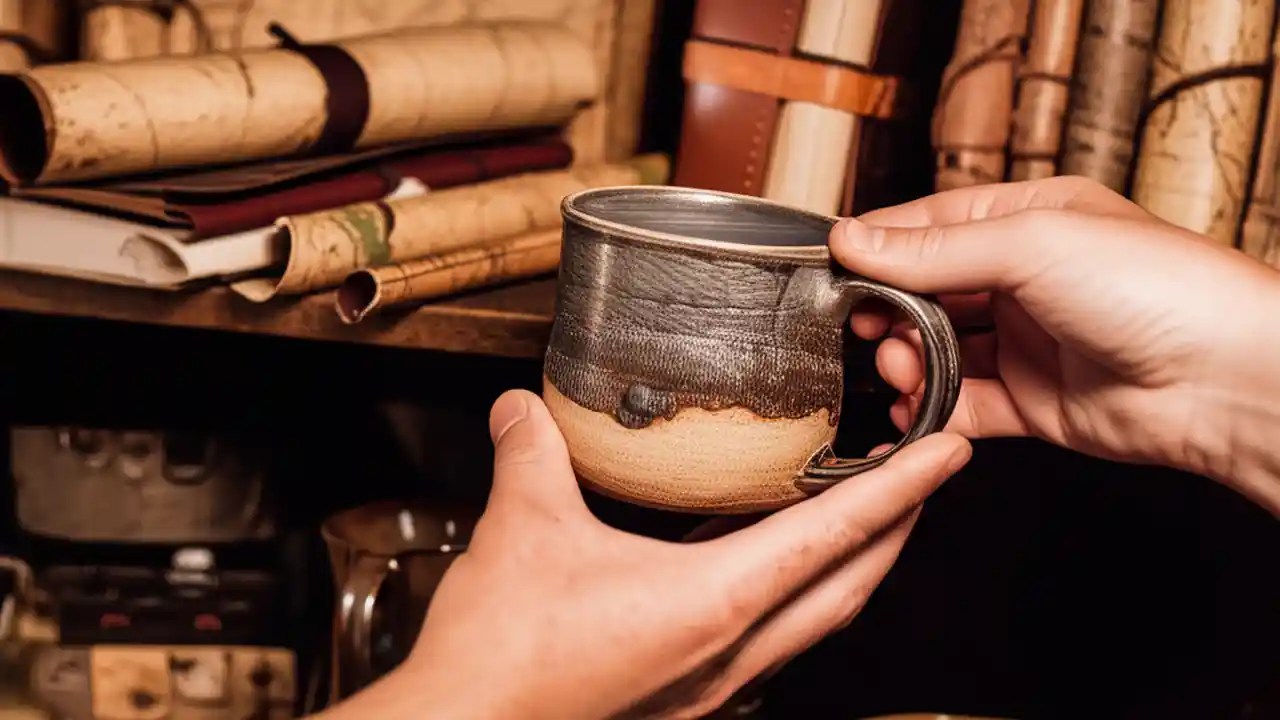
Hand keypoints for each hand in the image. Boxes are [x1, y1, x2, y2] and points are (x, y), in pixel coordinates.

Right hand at [314, 389, 969, 719]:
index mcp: (712, 603)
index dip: (902, 487)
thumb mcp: (522, 529)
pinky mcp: (687, 698)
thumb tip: (523, 407)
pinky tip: (766, 573)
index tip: (952, 450)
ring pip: (817, 620)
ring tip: (864, 517)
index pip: (832, 534)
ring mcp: (714, 685)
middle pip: (849, 585)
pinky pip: (770, 642)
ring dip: (852, 567)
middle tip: (925, 475)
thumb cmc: (501, 657)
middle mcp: (730, 651)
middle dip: (899, 527)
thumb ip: (533, 452)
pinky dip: (794, 598)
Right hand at [829, 175, 1279, 514]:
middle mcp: (1024, 280)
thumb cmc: (1156, 288)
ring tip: (900, 371)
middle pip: (926, 293)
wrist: (1226, 380)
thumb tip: (852, 240)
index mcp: (1028, 219)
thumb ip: (933, 251)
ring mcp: (1027, 343)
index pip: (929, 227)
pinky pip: (963, 406)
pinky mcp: (1032, 403)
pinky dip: (931, 413)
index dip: (876, 247)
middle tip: (861, 329)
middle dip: (887, 312)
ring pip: (938, 352)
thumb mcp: (1030, 244)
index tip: (830, 268)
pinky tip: (912, 414)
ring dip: (907, 363)